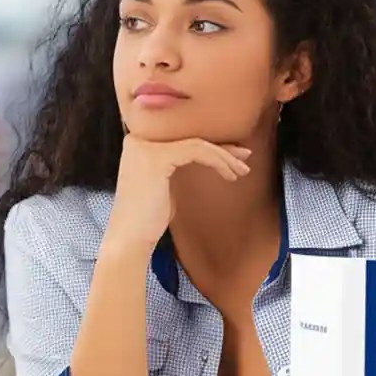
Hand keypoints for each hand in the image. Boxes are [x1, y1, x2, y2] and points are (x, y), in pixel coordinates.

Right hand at [104, 136, 251, 253]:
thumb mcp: (166, 184)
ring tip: (242, 171)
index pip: (182, 138)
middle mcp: (139, 138)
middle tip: (245, 158)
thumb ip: (178, 164)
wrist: (129, 238)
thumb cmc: (148, 217)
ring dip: (224, 157)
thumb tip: (206, 153)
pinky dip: (218, 162)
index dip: (211, 145)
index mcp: (138, 142)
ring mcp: (146, 146)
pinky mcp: (157, 156)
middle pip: (190, 137)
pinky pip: (197, 151)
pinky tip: (230, 175)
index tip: (234, 156)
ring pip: (197, 143)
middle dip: (222, 147)